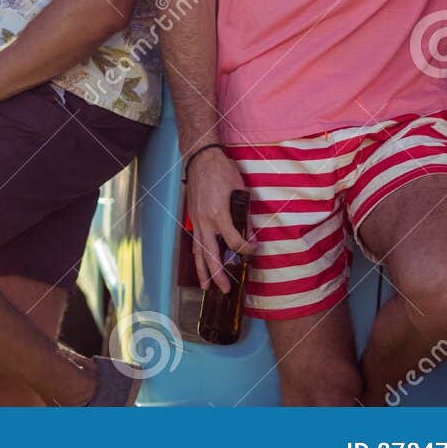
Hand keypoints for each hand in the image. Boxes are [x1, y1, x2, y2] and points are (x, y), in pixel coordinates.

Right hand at [185, 147, 250, 291]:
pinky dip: (197, 257)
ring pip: (198, 252)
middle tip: (226, 290)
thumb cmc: (222, 170)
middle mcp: (205, 221)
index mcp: (219, 214)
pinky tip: (201, 264)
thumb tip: (250, 232)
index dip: (246, 249)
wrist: (200, 158)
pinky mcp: (192, 217)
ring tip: (206, 287)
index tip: (253, 250)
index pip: (233, 242)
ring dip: (202, 271)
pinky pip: (194, 242)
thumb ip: (244, 214)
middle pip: (211, 255)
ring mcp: (196, 220)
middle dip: (218, 275)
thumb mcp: (240, 190)